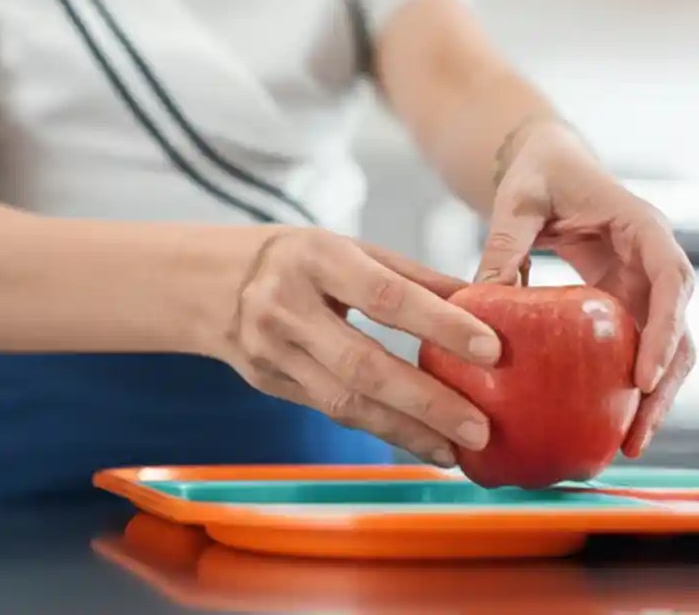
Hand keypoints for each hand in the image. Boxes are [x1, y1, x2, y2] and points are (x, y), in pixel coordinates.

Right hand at [223, 228, 501, 466]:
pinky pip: (333, 411)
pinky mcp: (270, 384)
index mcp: (315, 259)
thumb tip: (485, 300)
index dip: (440, 324)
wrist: (207, 282)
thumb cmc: (296, 258)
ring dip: (407, 432)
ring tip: (456, 450)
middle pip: (364, 365)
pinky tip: (420, 442)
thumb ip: (412, 277)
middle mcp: (286, 308)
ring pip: (346, 402)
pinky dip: (381, 429)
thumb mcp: (347, 248)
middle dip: (427, 402)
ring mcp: (271, 352)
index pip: (386, 296)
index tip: (491, 350)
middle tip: (479, 428)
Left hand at [476, 118, 696, 457]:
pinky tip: (607, 426)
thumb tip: (481, 300)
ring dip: (654, 399)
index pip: (672, 279)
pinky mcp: (626, 307)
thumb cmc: (538, 173)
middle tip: (637, 436)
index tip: (645, 377)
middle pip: (681, 329)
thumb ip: (505, 243)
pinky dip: (627, 389)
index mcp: (643, 226)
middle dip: (666, 386)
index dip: (666, 329)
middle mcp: (655, 261)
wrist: (549, 165)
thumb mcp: (518, 200)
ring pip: (668, 351)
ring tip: (628, 447)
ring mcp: (645, 288)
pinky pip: (636, 352)